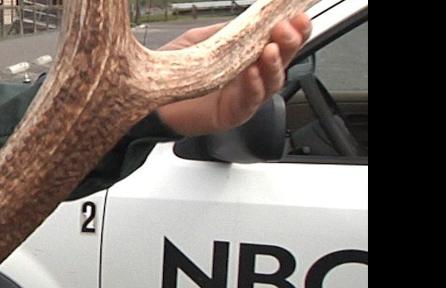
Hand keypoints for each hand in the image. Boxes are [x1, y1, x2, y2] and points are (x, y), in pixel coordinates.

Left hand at [156, 12, 311, 136]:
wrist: (148, 99)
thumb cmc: (174, 73)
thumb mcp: (201, 42)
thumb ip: (227, 32)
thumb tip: (250, 21)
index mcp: (246, 59)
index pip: (278, 43)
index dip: (293, 31)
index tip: (297, 15)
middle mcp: (249, 78)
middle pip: (282, 62)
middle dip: (290, 43)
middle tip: (287, 29)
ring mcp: (243, 97)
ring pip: (271, 83)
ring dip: (275, 64)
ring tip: (271, 49)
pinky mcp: (231, 115)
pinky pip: (249, 102)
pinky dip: (253, 86)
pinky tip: (253, 72)